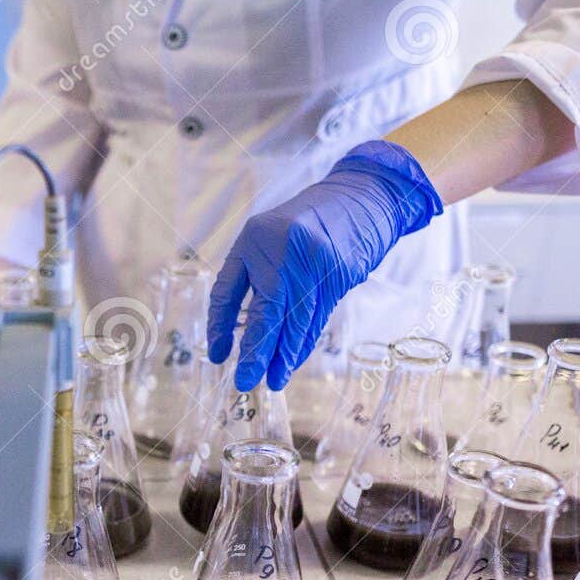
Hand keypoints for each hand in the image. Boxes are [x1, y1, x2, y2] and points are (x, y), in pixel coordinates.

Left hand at [207, 140, 441, 391]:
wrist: (362, 197)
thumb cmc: (307, 221)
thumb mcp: (269, 237)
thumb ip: (254, 274)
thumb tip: (241, 331)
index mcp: (253, 239)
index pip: (227, 291)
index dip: (220, 326)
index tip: (217, 355)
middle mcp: (282, 250)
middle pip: (265, 312)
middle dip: (255, 352)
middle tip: (245, 383)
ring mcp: (314, 263)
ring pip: (295, 320)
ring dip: (283, 355)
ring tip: (273, 381)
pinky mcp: (339, 275)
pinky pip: (316, 317)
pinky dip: (303, 342)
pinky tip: (292, 361)